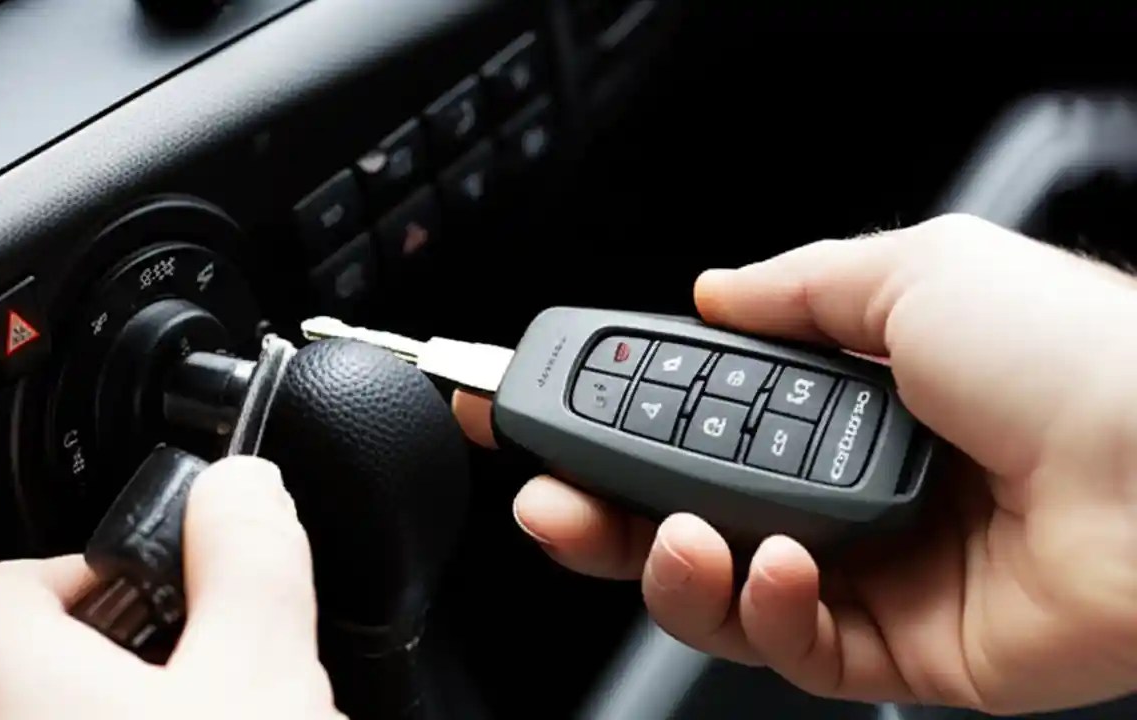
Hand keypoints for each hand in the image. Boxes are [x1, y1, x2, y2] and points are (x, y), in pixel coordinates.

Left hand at [0, 456, 343, 719]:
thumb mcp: (261, 678)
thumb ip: (250, 562)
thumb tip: (241, 484)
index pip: (0, 583)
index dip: (94, 566)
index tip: (161, 585)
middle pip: (27, 659)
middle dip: (123, 650)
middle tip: (205, 671)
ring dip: (125, 710)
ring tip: (213, 718)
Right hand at [453, 213, 1136, 714]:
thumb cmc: (1071, 354)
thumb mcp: (912, 272)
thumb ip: (793, 289)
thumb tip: (711, 290)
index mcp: (844, 396)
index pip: (693, 414)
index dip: (610, 414)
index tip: (533, 405)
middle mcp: (843, 484)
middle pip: (682, 509)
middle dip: (599, 506)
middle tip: (546, 492)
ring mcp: (867, 569)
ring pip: (718, 586)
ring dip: (667, 563)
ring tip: (678, 531)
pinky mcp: (898, 649)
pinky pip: (789, 644)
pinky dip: (756, 609)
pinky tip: (769, 566)